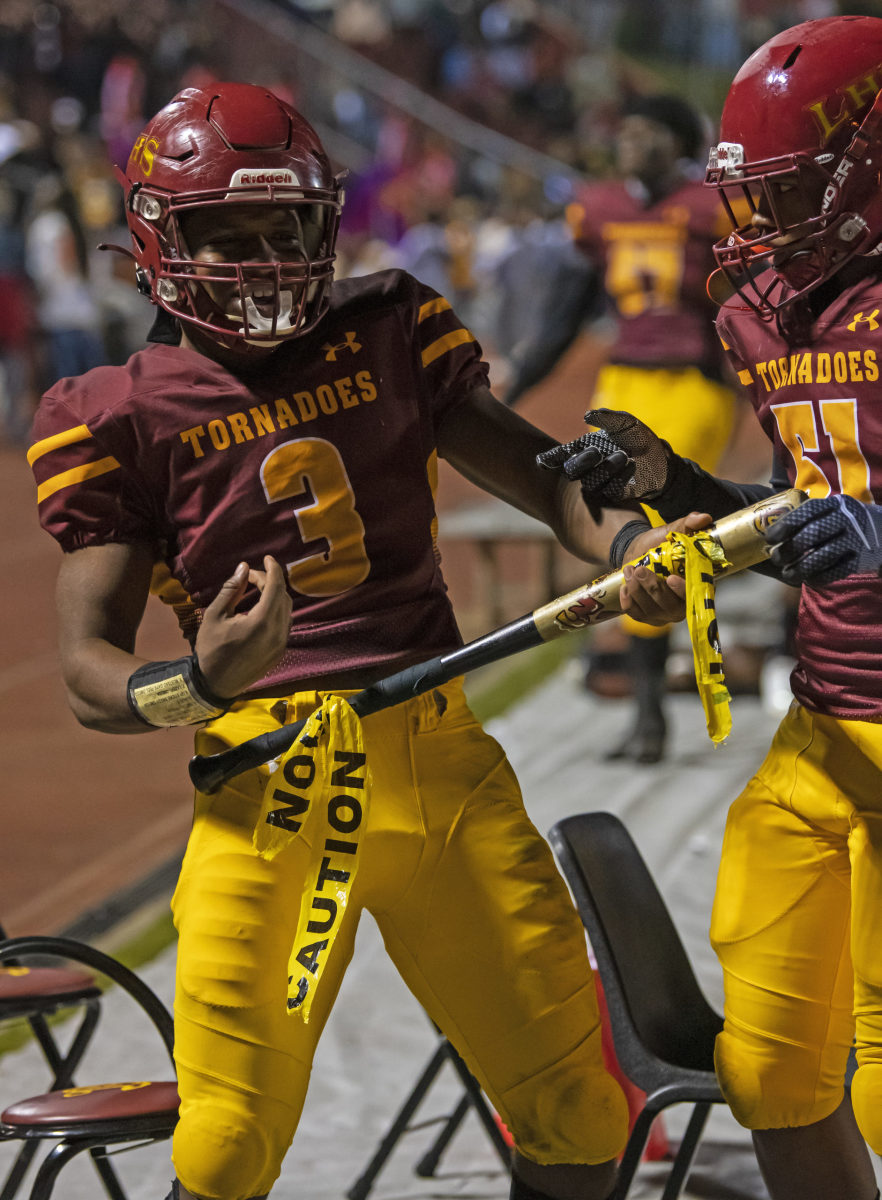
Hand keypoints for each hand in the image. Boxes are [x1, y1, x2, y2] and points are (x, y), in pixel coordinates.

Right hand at [195, 557, 292, 696]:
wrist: (215, 685)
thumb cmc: (210, 649)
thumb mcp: (215, 615)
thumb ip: (231, 590)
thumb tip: (244, 567)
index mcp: (262, 622)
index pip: (276, 587)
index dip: (273, 569)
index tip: (267, 558)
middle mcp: (277, 632)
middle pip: (283, 597)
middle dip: (270, 581)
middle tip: (252, 577)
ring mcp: (281, 644)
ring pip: (286, 611)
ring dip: (275, 596)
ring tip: (256, 590)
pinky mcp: (280, 652)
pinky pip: (285, 625)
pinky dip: (276, 611)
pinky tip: (260, 609)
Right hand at [536, 409, 674, 503]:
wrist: (663, 464)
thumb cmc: (640, 439)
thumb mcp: (626, 424)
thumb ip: (607, 418)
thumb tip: (587, 415)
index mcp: (585, 449)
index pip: (563, 455)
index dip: (551, 459)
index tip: (542, 462)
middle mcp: (588, 469)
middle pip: (572, 470)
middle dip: (580, 462)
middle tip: (595, 452)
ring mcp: (599, 484)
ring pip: (590, 482)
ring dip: (604, 469)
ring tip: (623, 456)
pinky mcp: (613, 496)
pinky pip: (609, 491)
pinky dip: (619, 478)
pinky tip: (631, 466)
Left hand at [619, 511, 712, 624]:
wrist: (638, 554)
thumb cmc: (659, 545)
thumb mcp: (671, 532)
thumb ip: (687, 525)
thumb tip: (703, 517)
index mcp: (696, 586)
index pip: (693, 595)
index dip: (682, 590)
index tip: (670, 578)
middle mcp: (682, 606)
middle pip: (668, 606)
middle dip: (651, 587)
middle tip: (638, 569)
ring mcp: (663, 614)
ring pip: (650, 610)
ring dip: (637, 590)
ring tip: (629, 571)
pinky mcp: (646, 617)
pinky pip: (635, 614)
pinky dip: (628, 601)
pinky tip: (625, 586)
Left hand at [763, 494, 881, 584]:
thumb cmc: (846, 523)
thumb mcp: (833, 511)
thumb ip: (810, 518)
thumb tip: (768, 532)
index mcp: (836, 504)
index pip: (809, 510)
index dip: (786, 523)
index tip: (769, 537)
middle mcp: (847, 519)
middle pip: (813, 533)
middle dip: (789, 548)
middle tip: (776, 557)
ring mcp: (856, 540)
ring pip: (823, 556)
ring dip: (800, 567)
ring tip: (787, 573)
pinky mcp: (861, 560)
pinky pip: (836, 572)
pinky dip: (818, 578)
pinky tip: (807, 580)